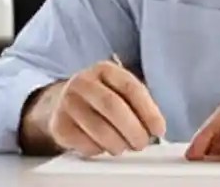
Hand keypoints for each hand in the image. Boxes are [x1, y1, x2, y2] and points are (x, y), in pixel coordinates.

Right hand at [22, 59, 166, 156]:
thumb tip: (155, 128)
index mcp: (104, 70)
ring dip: (118, 144)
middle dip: (133, 130)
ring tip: (124, 147)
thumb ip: (137, 104)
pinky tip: (103, 146)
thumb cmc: (101, 100)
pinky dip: (100, 150)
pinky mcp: (60, 125)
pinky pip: (85, 143)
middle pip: (113, 106)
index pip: (130, 87)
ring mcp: (68, 102)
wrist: (62, 104)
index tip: (159, 129)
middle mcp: (83, 82)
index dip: (148, 111)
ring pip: (99, 129)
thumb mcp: (118, 91)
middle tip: (142, 143)